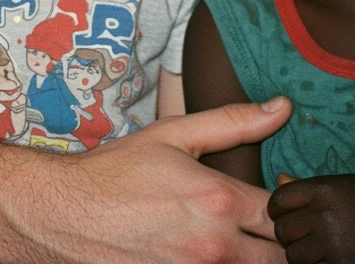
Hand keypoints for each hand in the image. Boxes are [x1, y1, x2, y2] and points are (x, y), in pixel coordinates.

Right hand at [5, 99, 291, 263]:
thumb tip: (282, 107)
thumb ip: (233, 121)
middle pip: (282, 258)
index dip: (291, 205)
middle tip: (266, 227)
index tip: (279, 198)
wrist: (64, 214)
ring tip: (241, 240)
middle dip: (282, 242)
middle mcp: (215, 247)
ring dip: (254, 258)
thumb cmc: (117, 172)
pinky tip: (210, 252)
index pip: (285, 213)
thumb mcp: (173, 134)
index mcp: (219, 200)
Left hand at [268, 173, 354, 263]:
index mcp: (325, 188)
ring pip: (295, 256)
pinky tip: (332, 260)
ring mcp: (336, 244)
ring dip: (301, 257)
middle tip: (302, 238)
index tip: (282, 217)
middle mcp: (326, 214)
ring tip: (317, 252)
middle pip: (283, 230)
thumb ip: (311, 186)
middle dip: (288, 236)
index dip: (276, 210)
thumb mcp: (347, 186)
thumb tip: (278, 179)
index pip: (279, 198)